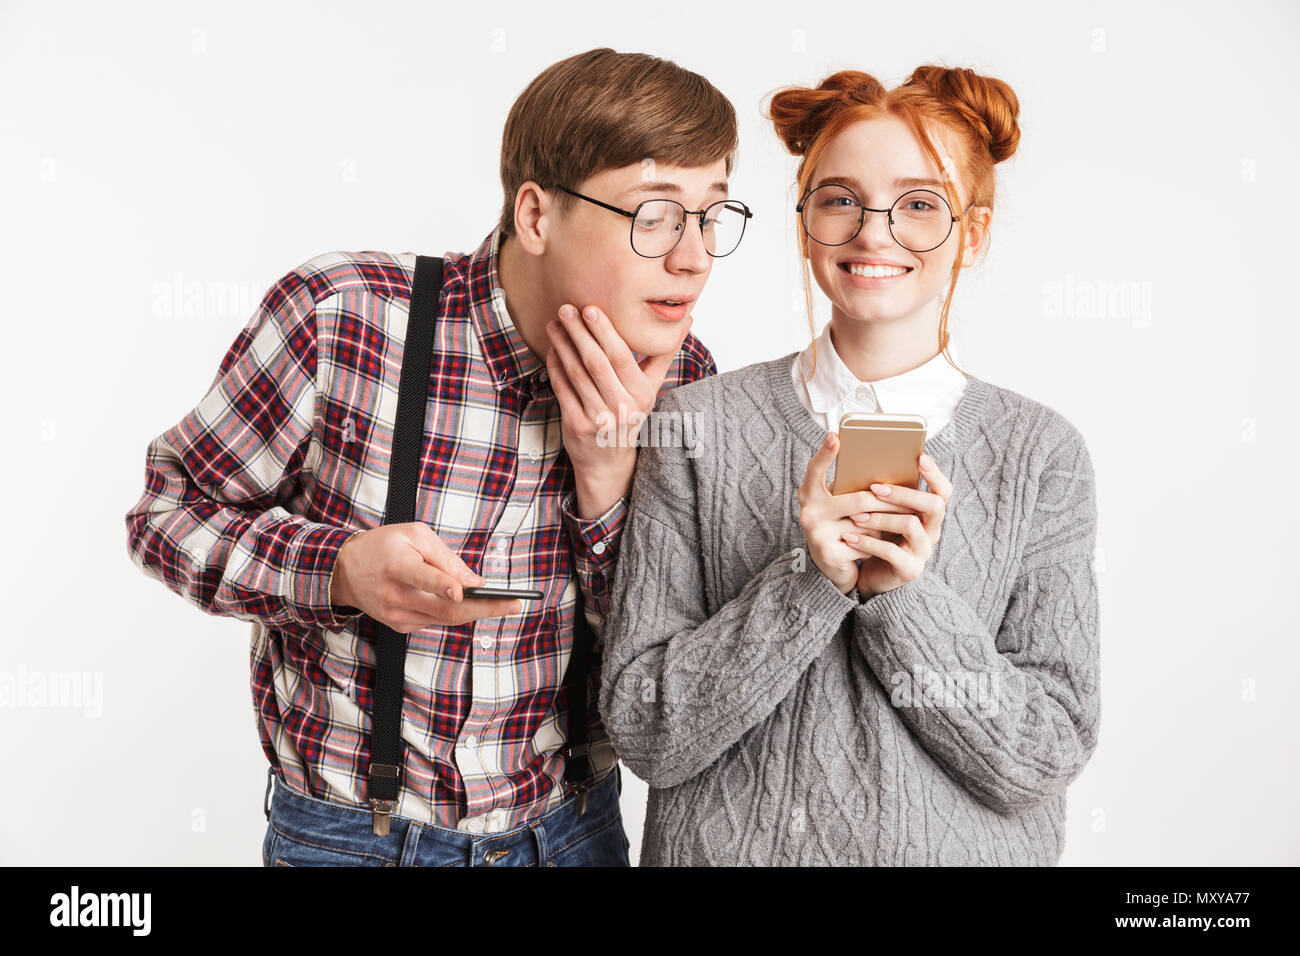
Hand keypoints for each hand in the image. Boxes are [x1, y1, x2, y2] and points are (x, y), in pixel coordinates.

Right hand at [331, 523, 523, 631]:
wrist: (346, 570)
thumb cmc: (384, 546)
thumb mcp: (414, 536)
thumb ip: (445, 558)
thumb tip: (475, 582)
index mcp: (396, 565)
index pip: (422, 577)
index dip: (442, 585)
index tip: (462, 590)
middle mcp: (395, 594)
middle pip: (444, 607)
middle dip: (483, 607)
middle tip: (513, 604)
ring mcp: (396, 614)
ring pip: (445, 618)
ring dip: (477, 612)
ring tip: (506, 604)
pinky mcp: (399, 625)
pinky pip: (436, 621)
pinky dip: (456, 613)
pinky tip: (474, 605)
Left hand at [545, 303, 688, 517]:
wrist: (609, 461)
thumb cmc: (630, 415)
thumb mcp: (651, 388)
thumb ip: (664, 354)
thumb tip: (687, 320)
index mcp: (641, 394)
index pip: (621, 357)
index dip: (604, 331)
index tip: (591, 309)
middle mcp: (621, 407)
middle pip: (596, 363)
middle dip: (580, 333)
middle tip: (566, 308)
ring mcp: (597, 418)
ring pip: (577, 373)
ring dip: (563, 345)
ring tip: (555, 323)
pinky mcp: (576, 424)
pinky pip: (562, 389)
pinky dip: (555, 366)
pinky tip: (552, 349)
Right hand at [797, 431, 915, 594]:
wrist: (831, 568)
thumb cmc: (842, 526)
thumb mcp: (840, 505)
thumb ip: (850, 490)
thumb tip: (886, 475)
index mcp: (810, 495)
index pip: (814, 470)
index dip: (824, 453)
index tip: (836, 436)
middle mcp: (809, 512)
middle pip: (861, 500)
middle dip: (890, 501)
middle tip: (912, 498)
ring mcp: (817, 534)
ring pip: (867, 523)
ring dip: (887, 524)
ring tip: (899, 522)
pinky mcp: (829, 554)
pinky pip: (867, 543)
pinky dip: (878, 543)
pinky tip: (883, 544)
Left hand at [842, 453, 953, 599]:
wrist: (872, 577)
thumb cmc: (878, 537)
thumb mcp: (883, 515)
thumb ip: (884, 495)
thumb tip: (865, 464)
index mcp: (928, 515)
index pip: (944, 492)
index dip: (936, 475)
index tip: (920, 457)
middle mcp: (932, 532)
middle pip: (934, 505)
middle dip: (903, 494)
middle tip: (875, 488)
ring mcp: (923, 552)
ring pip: (910, 525)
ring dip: (880, 517)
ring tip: (855, 515)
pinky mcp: (909, 570)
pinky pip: (891, 552)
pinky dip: (868, 543)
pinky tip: (850, 537)